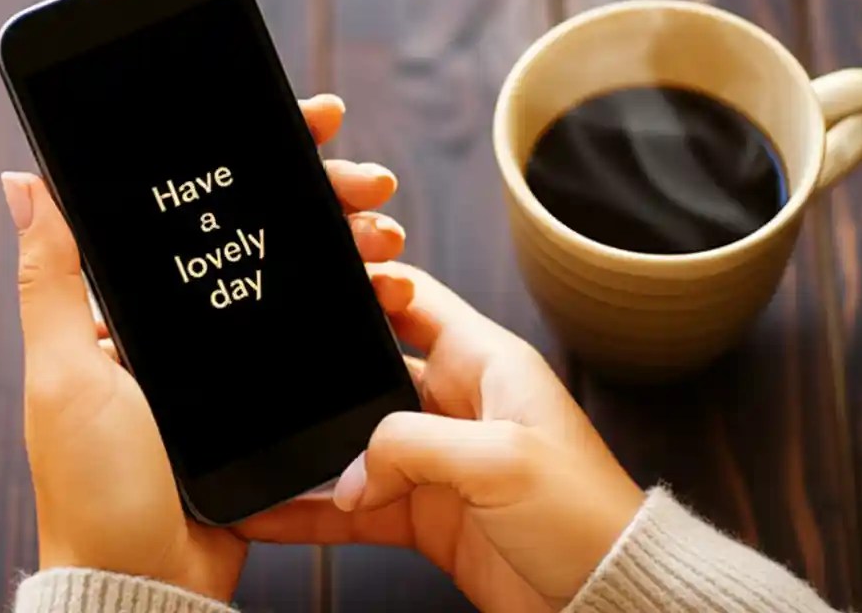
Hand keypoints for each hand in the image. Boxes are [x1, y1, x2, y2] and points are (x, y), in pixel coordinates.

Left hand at [1, 94, 410, 600]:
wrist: (147, 580)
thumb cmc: (94, 487)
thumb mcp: (66, 372)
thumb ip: (51, 278)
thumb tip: (22, 179)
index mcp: (131, 308)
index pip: (195, 212)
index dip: (251, 158)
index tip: (304, 125)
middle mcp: (183, 328)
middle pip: (260, 235)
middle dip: (320, 198)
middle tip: (368, 186)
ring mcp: (228, 365)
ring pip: (297, 283)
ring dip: (347, 251)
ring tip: (387, 242)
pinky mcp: (265, 402)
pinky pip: (313, 341)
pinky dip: (354, 313)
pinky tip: (385, 296)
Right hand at [239, 263, 645, 611]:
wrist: (606, 601)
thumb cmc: (583, 517)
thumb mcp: (501, 460)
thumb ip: (413, 444)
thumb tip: (352, 469)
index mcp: (487, 364)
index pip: (416, 302)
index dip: (370, 286)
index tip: (315, 281)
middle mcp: (458, 405)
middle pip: (373, 374)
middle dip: (324, 379)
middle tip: (266, 379)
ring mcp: (440, 463)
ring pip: (356, 447)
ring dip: (310, 455)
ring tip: (254, 454)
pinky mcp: (428, 517)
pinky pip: (357, 507)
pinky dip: (314, 513)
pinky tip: (270, 515)